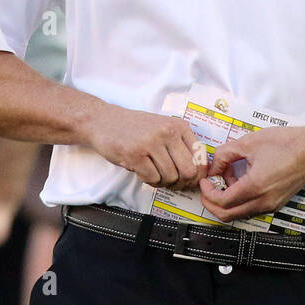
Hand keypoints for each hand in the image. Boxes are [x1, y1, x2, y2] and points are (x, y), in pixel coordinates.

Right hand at [87, 106, 206, 189]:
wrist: (103, 121)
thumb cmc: (135, 128)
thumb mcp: (163, 128)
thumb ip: (181, 146)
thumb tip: (197, 174)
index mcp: (179, 125)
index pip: (200, 156)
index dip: (198, 174)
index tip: (191, 180)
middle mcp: (168, 132)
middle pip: (189, 171)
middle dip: (182, 183)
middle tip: (173, 183)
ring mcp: (151, 142)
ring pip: (170, 177)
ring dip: (163, 182)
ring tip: (153, 173)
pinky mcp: (135, 154)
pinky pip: (152, 179)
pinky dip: (149, 181)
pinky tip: (143, 172)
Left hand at [200, 124, 304, 222]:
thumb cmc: (286, 142)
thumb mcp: (249, 142)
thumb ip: (225, 154)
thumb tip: (213, 166)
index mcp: (256, 186)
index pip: (222, 202)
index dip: (207, 192)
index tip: (204, 181)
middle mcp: (264, 201)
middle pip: (228, 215)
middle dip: (212, 203)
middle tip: (207, 187)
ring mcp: (271, 205)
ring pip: (239, 214)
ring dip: (226, 201)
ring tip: (226, 178)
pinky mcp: (276, 203)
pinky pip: (251, 209)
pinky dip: (239, 200)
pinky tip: (240, 181)